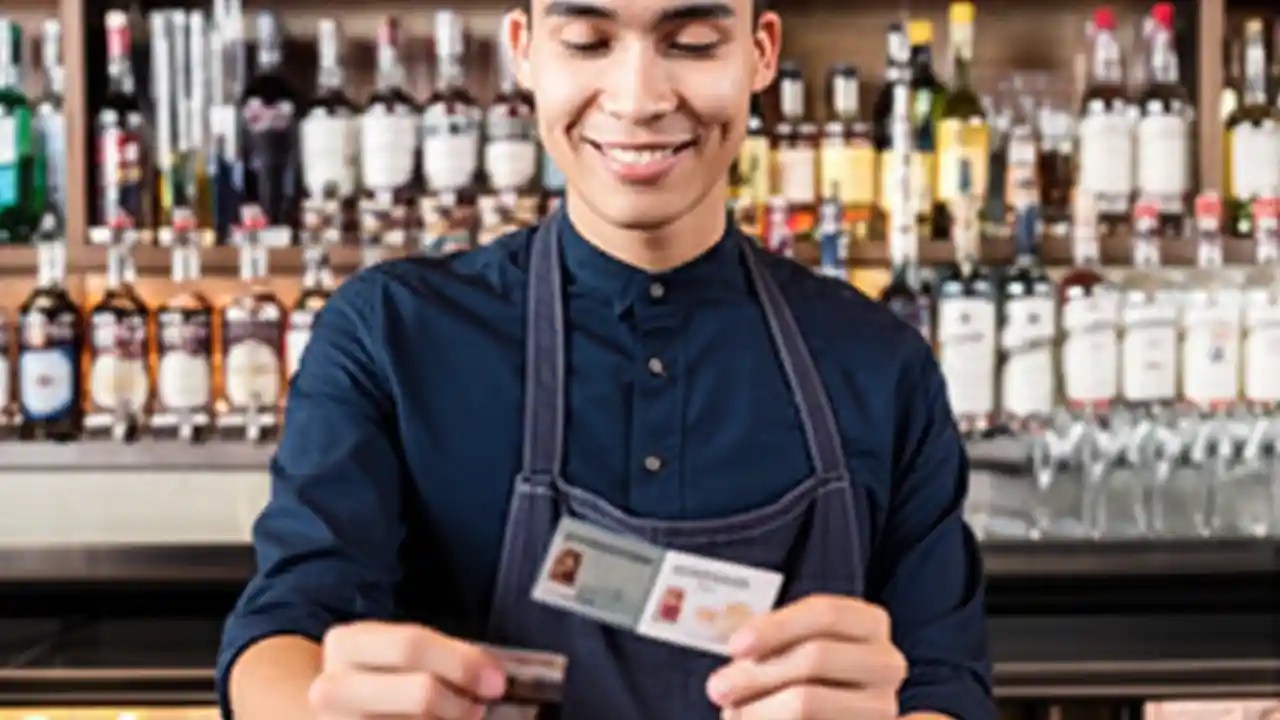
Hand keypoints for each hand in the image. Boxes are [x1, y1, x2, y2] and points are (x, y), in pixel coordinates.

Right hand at [309, 620, 507, 719]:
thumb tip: (491, 676)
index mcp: (346, 643)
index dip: (461, 662)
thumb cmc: (378, 676)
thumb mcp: (393, 652)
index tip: (496, 679)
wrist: (329, 713)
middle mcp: (333, 687)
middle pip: (420, 694)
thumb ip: (436, 656)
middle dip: (461, 702)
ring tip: (458, 719)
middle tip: (481, 707)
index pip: (411, 646)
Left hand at [705, 595, 907, 719]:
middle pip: (816, 657)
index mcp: (870, 623)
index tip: (735, 646)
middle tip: (718, 687)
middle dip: (758, 673)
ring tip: (732, 712)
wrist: (823, 715)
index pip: (825, 613)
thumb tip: (726, 679)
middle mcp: (888, 663)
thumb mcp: (788, 648)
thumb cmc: (797, 674)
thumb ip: (766, 647)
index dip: (776, 627)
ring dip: (759, 708)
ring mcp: (884, 706)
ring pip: (808, 701)